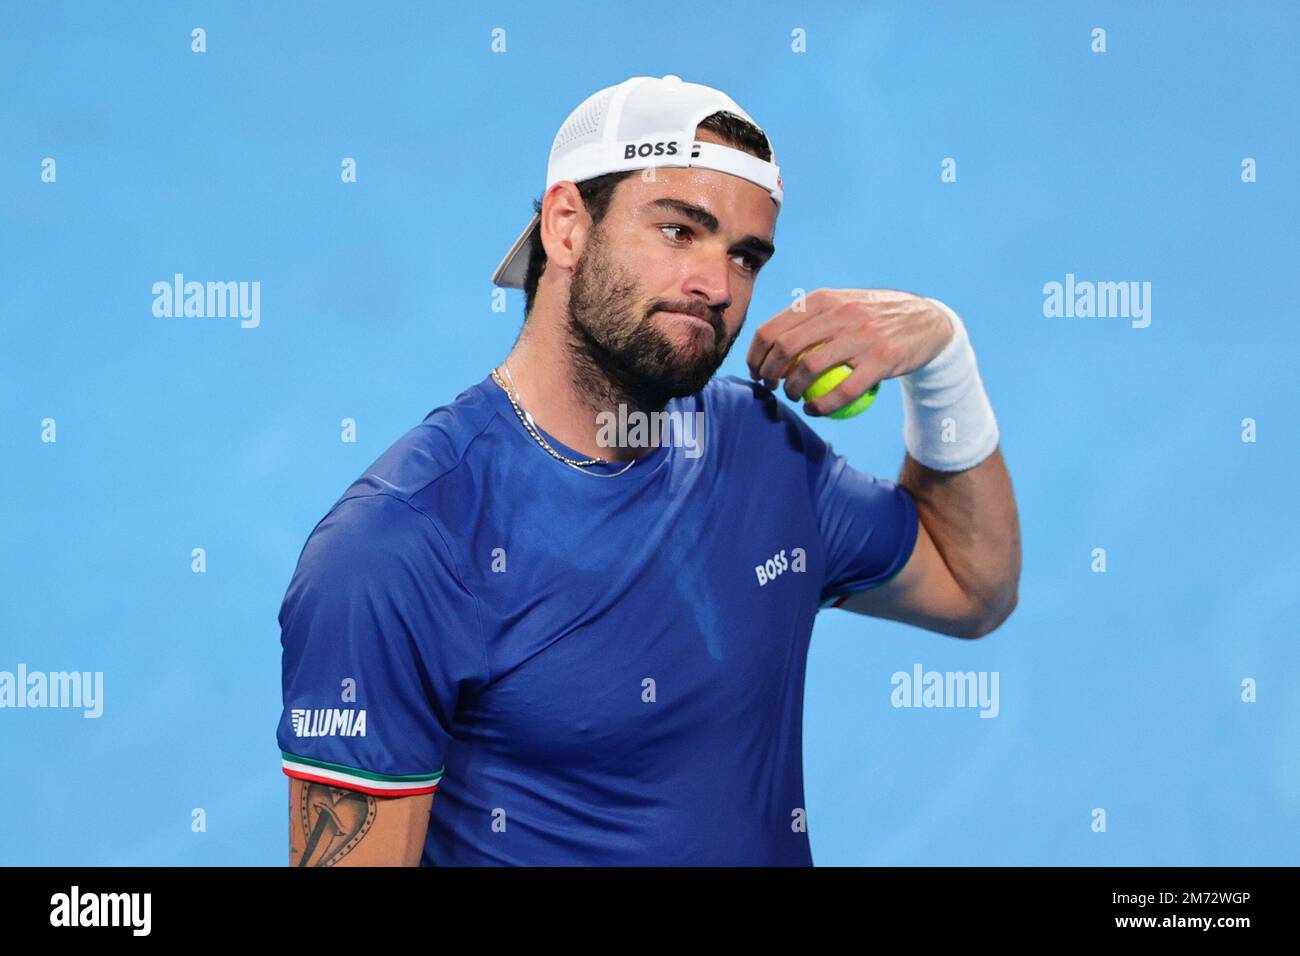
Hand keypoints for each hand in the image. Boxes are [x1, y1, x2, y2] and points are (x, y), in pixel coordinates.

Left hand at [745, 288, 955, 415]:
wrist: (928, 321)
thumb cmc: (874, 318)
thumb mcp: (842, 304)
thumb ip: (809, 318)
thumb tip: (767, 342)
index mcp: (823, 299)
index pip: (772, 328)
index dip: (755, 355)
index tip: (755, 372)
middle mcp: (840, 313)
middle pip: (784, 348)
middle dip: (767, 374)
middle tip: (770, 387)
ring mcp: (862, 336)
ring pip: (809, 369)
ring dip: (792, 391)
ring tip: (794, 397)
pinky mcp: (882, 359)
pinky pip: (843, 391)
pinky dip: (822, 405)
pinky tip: (814, 410)